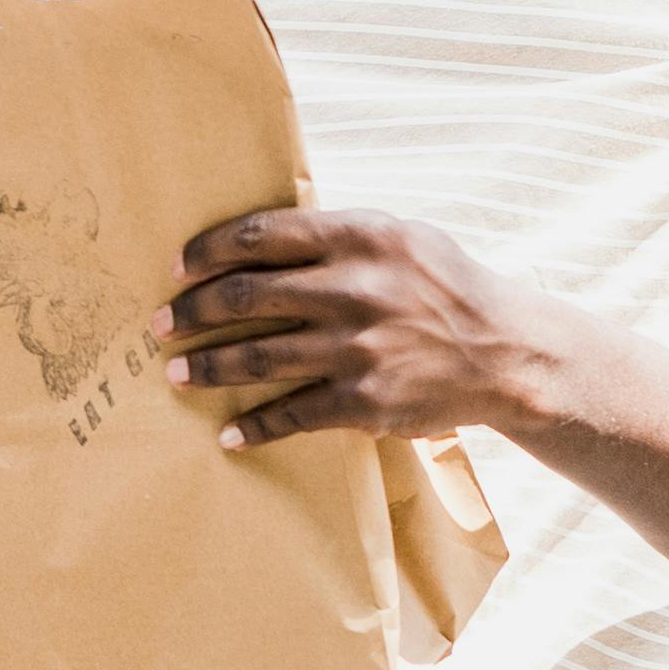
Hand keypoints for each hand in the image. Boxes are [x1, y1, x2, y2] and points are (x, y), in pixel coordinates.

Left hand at [156, 205, 542, 449]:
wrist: (506, 353)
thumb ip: (337, 235)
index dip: (207, 251)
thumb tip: (260, 241)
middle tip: (161, 324)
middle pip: (245, 296)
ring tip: (176, 374)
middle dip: (191, 311)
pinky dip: (255, 427)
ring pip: (257, 356)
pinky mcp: (365, 400)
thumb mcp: (401, 237)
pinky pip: (293, 414)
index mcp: (360, 236)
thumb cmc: (446, 286)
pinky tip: (228, 434)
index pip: (261, 235)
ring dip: (206, 367)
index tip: (176, 267)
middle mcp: (354, 288)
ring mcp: (357, 348)